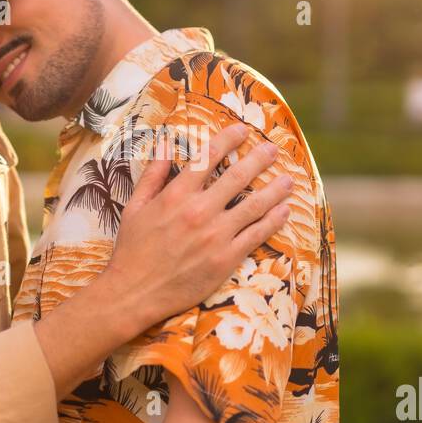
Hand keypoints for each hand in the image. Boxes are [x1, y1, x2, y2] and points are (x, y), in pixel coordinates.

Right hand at [104, 123, 291, 332]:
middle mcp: (199, 210)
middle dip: (259, 159)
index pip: (208, 157)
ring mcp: (216, 235)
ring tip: (289, 179)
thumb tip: (165, 145)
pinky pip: (257, 234)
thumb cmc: (132, 250)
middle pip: (237, 176)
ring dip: (275, 189)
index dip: (227, 139)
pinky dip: (273, 220)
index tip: (241, 129)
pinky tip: (284, 211)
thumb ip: (153, 174)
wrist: (135, 292)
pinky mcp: (226, 258)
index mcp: (176, 195)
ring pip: (254, 204)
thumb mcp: (135, 207)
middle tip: (272, 149)